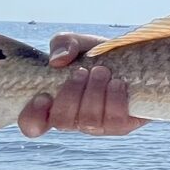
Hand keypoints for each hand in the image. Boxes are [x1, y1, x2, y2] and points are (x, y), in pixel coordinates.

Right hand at [18, 32, 148, 137]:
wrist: (137, 60)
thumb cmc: (100, 55)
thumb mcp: (78, 43)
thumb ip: (62, 44)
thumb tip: (58, 61)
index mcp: (55, 104)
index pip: (32, 125)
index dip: (33, 116)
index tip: (43, 95)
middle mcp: (74, 119)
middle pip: (62, 121)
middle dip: (71, 94)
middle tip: (82, 72)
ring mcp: (98, 126)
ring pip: (88, 122)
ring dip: (94, 94)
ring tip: (102, 72)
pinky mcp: (122, 126)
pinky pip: (115, 122)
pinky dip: (115, 99)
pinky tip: (118, 83)